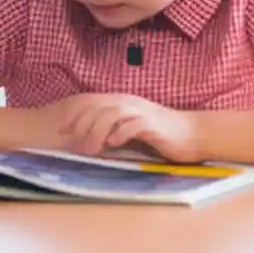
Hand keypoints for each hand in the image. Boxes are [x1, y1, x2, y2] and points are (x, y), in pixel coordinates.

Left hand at [50, 93, 204, 162]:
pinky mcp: (152, 124)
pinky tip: (112, 145)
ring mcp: (140, 112)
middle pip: (96, 107)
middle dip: (80, 124)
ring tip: (90, 150)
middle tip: (72, 143)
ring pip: (110, 115)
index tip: (60, 129)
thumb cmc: (162, 133)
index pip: (90, 101)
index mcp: (121, 102)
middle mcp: (128, 103)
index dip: (73, 114)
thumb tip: (90, 138)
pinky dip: (119, 134)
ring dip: (96, 132)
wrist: (193, 133)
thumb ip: (113, 128)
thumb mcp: (132, 127)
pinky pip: (132, 126)